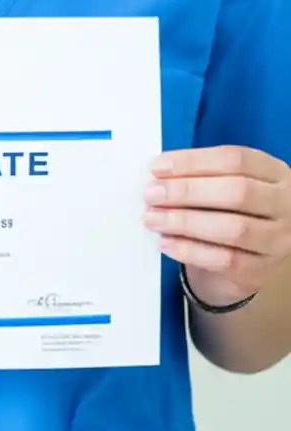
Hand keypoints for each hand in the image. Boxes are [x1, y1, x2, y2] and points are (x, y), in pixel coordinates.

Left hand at [146, 146, 290, 305]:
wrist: (249, 259)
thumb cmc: (229, 212)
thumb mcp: (225, 185)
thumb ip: (199, 177)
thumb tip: (157, 177)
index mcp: (275, 173)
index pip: (236, 160)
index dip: (193, 162)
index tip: (157, 167)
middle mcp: (284, 204)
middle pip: (238, 192)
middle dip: (187, 191)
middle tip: (151, 194)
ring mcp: (279, 239)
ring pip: (233, 228)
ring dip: (185, 222)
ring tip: (152, 219)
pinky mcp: (262, 270)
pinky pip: (226, 260)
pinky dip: (191, 251)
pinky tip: (166, 243)